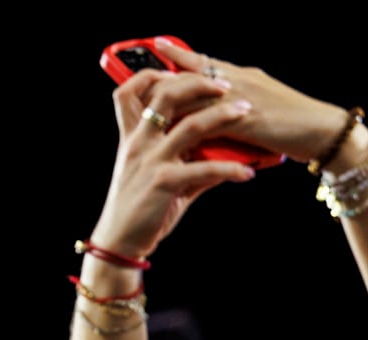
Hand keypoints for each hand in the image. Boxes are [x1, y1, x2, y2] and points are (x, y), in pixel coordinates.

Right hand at [89, 62, 253, 260]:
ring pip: (190, 126)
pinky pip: (203, 169)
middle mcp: (139, 143)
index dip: (156, 74)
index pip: (132, 90)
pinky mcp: (162, 183)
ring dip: (223, 116)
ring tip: (247, 114)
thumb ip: (187, 159)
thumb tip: (224, 152)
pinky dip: (230, 169)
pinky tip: (248, 173)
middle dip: (199, 83)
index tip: (184, 73)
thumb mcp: (159, 175)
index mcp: (133, 137)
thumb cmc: (140, 207)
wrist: (119, 240)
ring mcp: (150, 161)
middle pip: (165, 95)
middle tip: (227, 86)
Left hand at [151, 38, 357, 166]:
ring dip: (170, 102)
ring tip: (145, 106)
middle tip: (137, 77)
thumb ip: (231, 103)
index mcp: (242, 75)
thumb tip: (207, 108)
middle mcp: (239, 82)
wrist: (322, 132)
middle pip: (192, 76)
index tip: (157, 45)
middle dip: (164, 79)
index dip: (179, 55)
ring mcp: (241, 100)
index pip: (204, 61)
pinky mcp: (246, 122)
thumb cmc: (291, 121)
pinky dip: (190, 127)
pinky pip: (210, 122)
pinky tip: (170, 133)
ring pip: (196, 96)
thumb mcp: (259, 104)